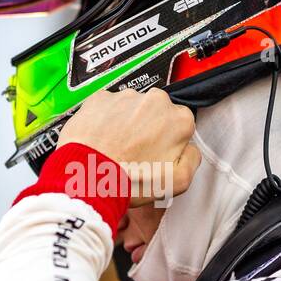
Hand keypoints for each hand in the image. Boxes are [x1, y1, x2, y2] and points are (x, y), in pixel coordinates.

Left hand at [58, 88, 200, 206]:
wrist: (88, 178)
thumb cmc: (129, 180)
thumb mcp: (177, 182)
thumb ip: (192, 160)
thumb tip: (189, 149)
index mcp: (179, 120)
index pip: (180, 126)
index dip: (168, 143)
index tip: (156, 155)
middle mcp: (155, 101)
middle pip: (156, 114)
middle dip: (148, 130)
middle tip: (134, 155)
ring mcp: (126, 97)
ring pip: (131, 109)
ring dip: (126, 125)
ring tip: (115, 150)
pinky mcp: (100, 98)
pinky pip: (107, 107)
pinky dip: (104, 120)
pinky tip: (101, 141)